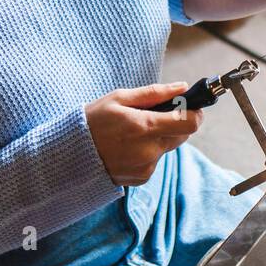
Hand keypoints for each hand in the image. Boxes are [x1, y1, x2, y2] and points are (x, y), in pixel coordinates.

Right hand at [84, 82, 202, 186]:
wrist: (70, 154)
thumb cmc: (93, 120)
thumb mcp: (120, 98)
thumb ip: (155, 93)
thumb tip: (183, 87)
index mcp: (144, 127)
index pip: (189, 123)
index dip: (195, 113)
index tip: (191, 105)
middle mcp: (149, 150)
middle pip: (183, 135)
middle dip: (176, 122)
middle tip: (157, 114)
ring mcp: (146, 167)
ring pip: (168, 147)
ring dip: (160, 137)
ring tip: (135, 131)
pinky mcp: (142, 178)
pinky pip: (156, 160)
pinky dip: (149, 151)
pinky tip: (129, 146)